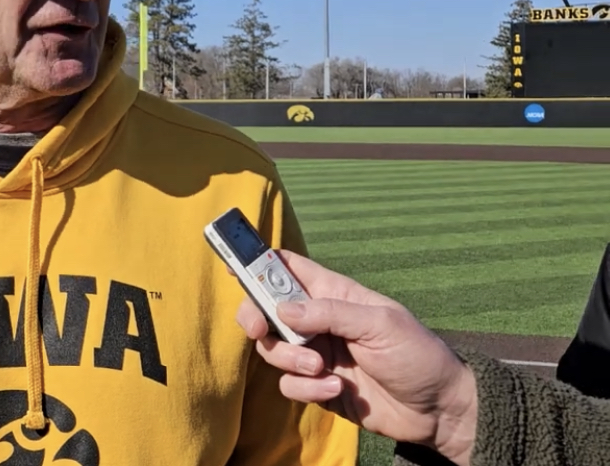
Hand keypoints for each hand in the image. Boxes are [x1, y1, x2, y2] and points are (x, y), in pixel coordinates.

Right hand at [233, 250, 477, 465]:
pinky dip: (306, 389)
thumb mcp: (380, 324)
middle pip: (265, 309)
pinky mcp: (316, 386)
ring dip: (289, 359)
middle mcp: (318, 321)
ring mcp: (315, 354)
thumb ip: (330, 313)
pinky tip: (335, 390)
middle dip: (255, 317)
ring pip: (273, 349)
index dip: (258, 262)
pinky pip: (288, 384)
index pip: (287, 268)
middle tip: (258, 330)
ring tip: (321, 369)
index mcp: (333, 294)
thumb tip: (282, 310)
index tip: (233, 267)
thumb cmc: (417, 355)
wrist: (438, 410)